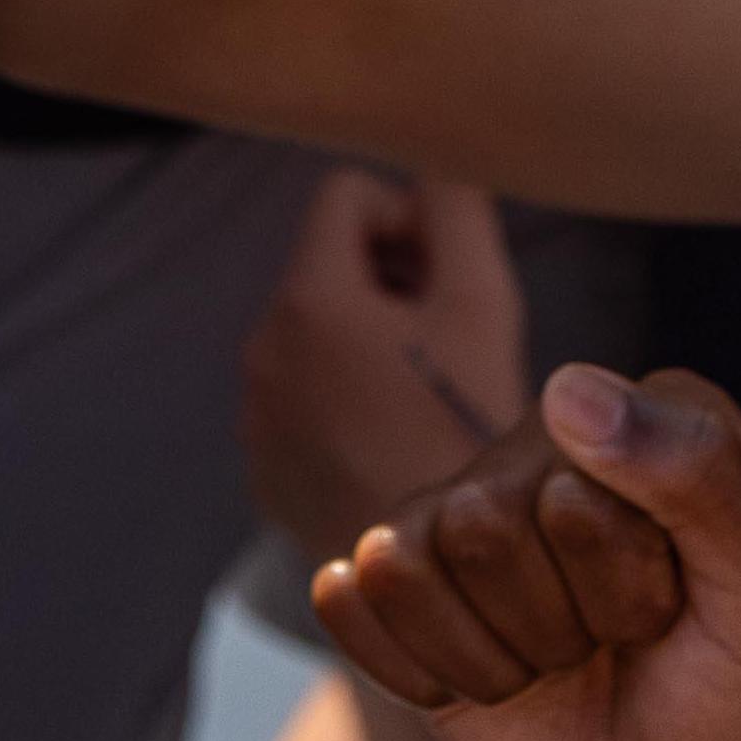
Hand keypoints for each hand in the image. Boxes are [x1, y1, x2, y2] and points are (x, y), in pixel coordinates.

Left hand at [235, 161, 527, 576]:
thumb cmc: (470, 432)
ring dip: (368, 344)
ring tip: (429, 397)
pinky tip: (399, 444)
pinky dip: (345, 402)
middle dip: (389, 282)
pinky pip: (302, 401)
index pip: (345, 196)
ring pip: (315, 337)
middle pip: (326, 266)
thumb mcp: (484, 304)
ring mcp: (256, 417)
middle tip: (450, 340)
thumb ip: (455, 208)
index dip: (408, 217)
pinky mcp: (265, 470)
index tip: (449, 277)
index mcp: (307, 300)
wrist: (447, 574)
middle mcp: (261, 351)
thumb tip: (433, 166)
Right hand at [314, 363, 740, 740]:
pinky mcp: (408, 587)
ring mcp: (468, 513)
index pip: (574, 479)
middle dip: (557, 626)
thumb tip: (568, 387)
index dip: (629, 584)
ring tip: (564, 669)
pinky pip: (347, 598)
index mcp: (649, 414)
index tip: (683, 618)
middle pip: (481, 521)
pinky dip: (416, 674)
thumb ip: (704, 479)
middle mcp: (548, 443)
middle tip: (618, 653)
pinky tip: (488, 690)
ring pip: (405, 562)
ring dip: (494, 659)